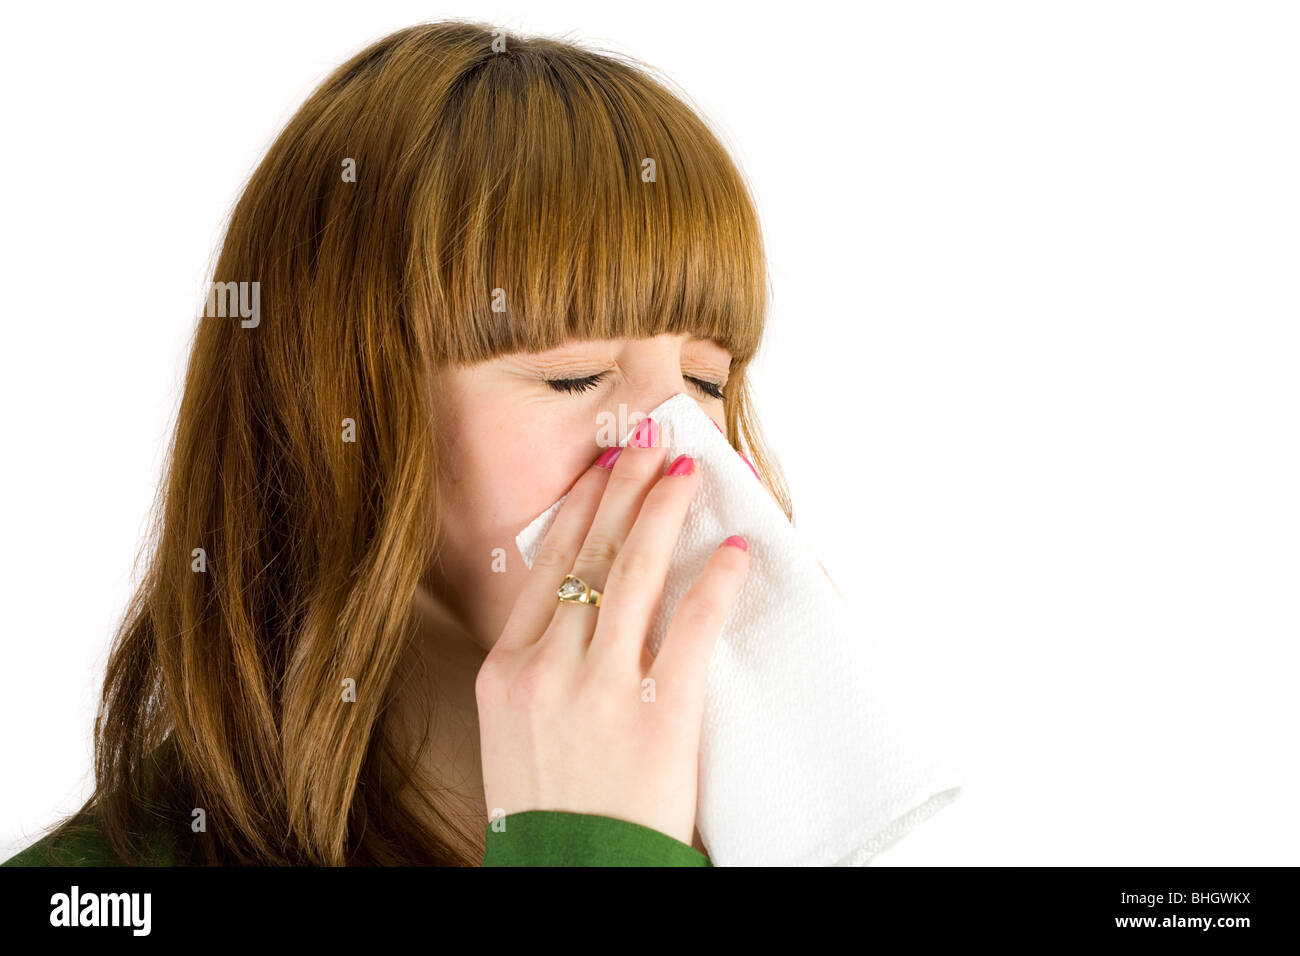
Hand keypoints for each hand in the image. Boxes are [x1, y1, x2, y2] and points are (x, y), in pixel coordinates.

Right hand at [475, 416, 750, 846]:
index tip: (601, 468)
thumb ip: (538, 664)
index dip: (581, 509)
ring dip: (664, 513)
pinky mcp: (656, 717)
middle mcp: (547, 667)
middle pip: (593, 554)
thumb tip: (577, 606)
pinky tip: (734, 553)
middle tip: (648, 439)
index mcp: (507, 667)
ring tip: (686, 472)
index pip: (549, 565)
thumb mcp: (513, 728)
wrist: (568, 877)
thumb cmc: (546, 810)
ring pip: (635, 575)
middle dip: (624, 488)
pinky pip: (689, 630)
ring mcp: (599, 689)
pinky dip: (714, 585)